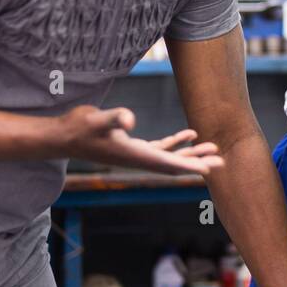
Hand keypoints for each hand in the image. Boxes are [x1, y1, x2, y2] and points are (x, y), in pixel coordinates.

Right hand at [57, 106, 224, 175]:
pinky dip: (176, 143)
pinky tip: (189, 134)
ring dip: (192, 153)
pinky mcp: (133, 146)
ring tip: (214, 148)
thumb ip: (114, 118)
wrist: (63, 136)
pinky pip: (161, 148)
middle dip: (199, 163)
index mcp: (135, 156)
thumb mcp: (97, 119)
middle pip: (175, 164)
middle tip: (223, 161)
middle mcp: (139, 159)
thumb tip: (129, 118)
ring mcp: (137, 154)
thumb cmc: (79, 128)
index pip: (169, 164)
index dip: (190, 166)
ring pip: (171, 157)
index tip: (211, 168)